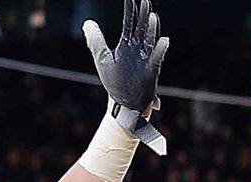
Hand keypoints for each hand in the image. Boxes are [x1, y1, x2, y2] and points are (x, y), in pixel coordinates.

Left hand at [83, 0, 170, 149]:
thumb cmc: (114, 79)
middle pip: (142, 28)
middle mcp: (139, 48)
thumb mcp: (101, 58)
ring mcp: (146, 58)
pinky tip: (164, 40)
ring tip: (152, 16)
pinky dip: (160, 50)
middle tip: (145, 1)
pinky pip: (157, 58)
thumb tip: (86, 22)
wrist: (123, 101)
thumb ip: (95, 39)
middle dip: (144, 15)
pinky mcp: (151, 70)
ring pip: (151, 40)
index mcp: (127, 44)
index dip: (130, 10)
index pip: (130, 22)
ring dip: (152, 29)